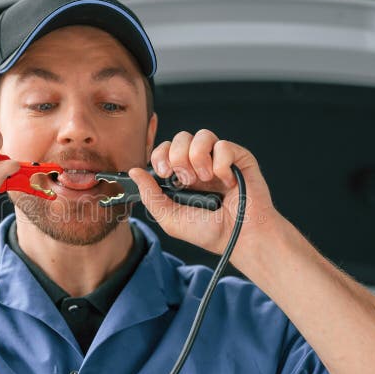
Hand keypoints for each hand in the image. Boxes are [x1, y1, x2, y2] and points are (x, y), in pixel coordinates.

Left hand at [129, 129, 280, 254]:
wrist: (239, 237)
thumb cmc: (210, 231)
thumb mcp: (170, 219)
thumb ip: (150, 196)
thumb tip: (134, 172)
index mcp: (183, 175)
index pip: (166, 149)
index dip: (161, 155)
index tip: (164, 173)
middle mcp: (201, 164)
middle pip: (181, 137)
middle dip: (178, 158)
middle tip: (187, 180)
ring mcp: (220, 159)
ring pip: (202, 135)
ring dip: (198, 158)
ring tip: (205, 179)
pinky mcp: (240, 158)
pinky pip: (224, 145)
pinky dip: (221, 164)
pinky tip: (226, 182)